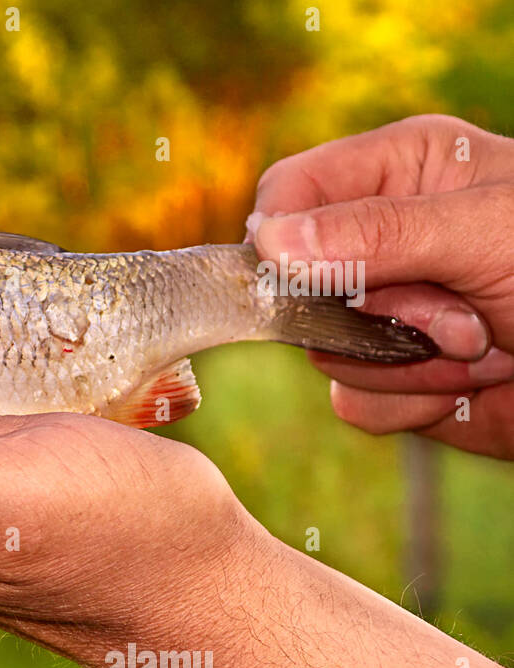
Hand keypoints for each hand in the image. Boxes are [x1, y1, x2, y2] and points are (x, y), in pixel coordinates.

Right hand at [248, 114, 513, 458]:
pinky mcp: (397, 382)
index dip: (284, 237)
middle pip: (298, 288)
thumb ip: (376, 234)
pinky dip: (412, 405)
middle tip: (456, 310)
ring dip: (405, 363)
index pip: (287, 195)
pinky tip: (470, 382)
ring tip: (482, 343)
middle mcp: (382, 245)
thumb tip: (268, 241)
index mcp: (399, 175)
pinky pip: (356, 404)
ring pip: (324, 355)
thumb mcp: (486, 232)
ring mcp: (386, 319)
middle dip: (376, 313)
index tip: (308, 276)